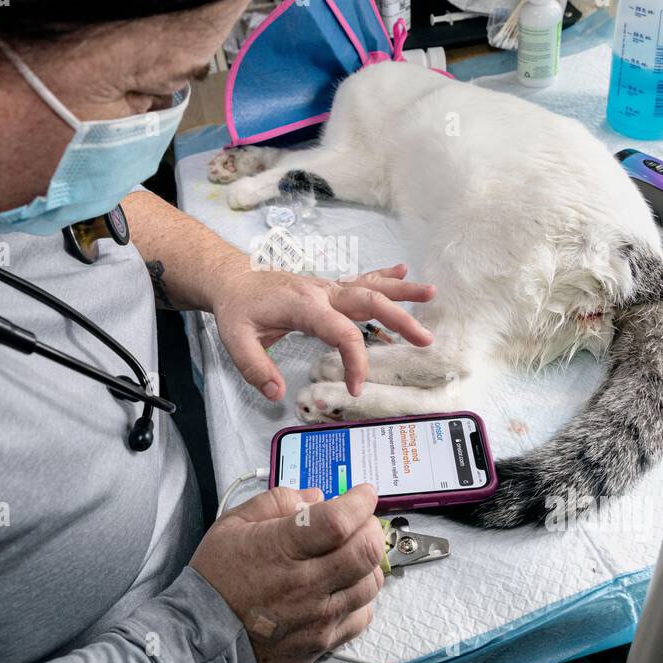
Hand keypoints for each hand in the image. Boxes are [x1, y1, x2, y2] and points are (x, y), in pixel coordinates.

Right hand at [190, 484, 384, 662]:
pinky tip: (343, 586)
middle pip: (365, 551)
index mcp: (280, 550)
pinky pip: (362, 615)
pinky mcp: (323, 640)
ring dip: (368, 561)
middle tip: (362, 521)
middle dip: (371, 527)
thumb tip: (315, 497)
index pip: (338, 520)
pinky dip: (361, 596)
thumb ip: (277, 501)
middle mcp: (304, 585)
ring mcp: (317, 616)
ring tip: (350, 553)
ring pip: (370, 583)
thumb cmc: (217, 580)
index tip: (363, 493)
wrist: (204, 637)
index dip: (359, 501)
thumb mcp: (234, 524)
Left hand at [208, 262, 435, 400]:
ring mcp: (327, 287)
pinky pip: (360, 280)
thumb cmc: (237, 309)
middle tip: (425, 338)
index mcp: (304, 306)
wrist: (231, 280)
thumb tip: (277, 393)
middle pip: (369, 301)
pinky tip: (404, 269)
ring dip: (402, 290)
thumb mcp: (236, 340)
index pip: (342, 333)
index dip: (354, 362)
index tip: (356, 388)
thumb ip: (255, 368)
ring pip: (370, 286)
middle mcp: (322, 292)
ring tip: (432, 292)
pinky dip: (383, 275)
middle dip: (400, 319)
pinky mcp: (327, 288)